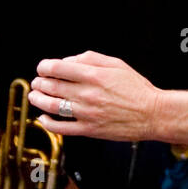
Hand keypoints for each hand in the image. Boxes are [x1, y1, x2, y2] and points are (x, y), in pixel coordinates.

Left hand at [28, 50, 162, 141]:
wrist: (152, 113)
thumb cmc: (137, 88)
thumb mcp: (117, 64)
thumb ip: (91, 59)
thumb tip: (69, 61)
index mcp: (93, 75)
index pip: (57, 68)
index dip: (44, 67)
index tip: (42, 68)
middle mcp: (87, 94)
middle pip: (51, 86)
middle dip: (39, 83)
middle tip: (37, 82)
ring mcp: (86, 113)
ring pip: (52, 106)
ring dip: (38, 100)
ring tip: (35, 96)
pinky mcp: (89, 129)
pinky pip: (61, 128)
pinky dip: (47, 123)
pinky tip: (43, 118)